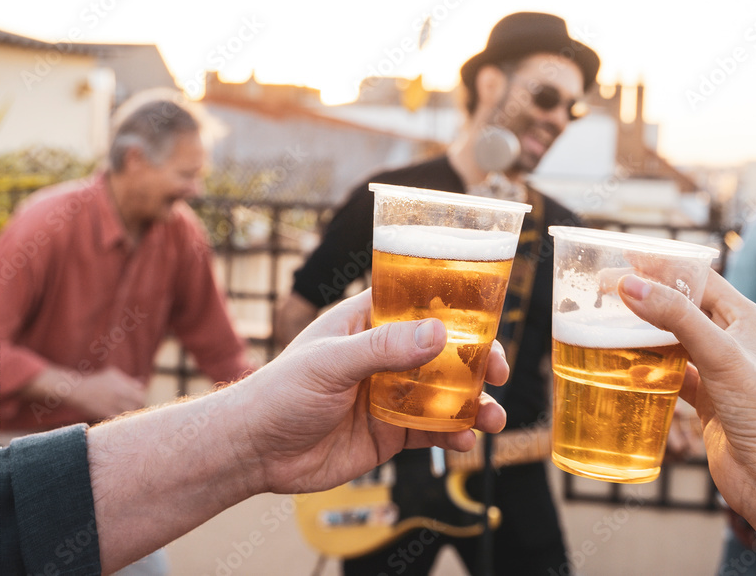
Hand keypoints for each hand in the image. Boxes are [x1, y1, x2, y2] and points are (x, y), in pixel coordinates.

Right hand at [71, 367, 146, 420]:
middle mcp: (120, 393)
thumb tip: (142, 383)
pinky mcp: (105, 413)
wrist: (76, 390)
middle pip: (139, 402)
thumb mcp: (112, 375)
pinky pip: (119, 418)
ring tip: (126, 411)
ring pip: (130, 411)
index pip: (141, 393)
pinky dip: (121, 418)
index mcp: (123, 383)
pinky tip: (118, 416)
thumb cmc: (96, 381)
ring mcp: (113, 403)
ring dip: (131, 412)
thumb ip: (128, 380)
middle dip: (138, 405)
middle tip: (134, 407)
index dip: (142, 397)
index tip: (139, 400)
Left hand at [233, 289, 508, 494]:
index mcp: (367, 323)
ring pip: (446, 394)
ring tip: (493, 418)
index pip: (419, 302)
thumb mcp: (331, 363)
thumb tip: (439, 334)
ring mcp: (391, 394)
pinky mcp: (392, 432)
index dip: (457, 308)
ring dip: (475, 403)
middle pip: (444, 350)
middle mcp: (385, 355)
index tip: (490, 318)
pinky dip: (454, 434)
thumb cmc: (280, 392)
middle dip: (478, 361)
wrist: (255, 452)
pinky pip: (433, 430)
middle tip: (499, 372)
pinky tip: (464, 441)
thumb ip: (383, 349)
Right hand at [617, 270, 755, 515]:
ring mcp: (719, 374)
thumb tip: (633, 285)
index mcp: (746, 321)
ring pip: (673, 343)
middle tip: (606, 291)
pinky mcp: (707, 403)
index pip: (700, 280)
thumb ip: (677, 318)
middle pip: (682, 310)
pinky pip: (671, 377)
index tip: (627, 259)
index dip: (664, 267)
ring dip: (644, 335)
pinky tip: (626, 370)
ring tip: (609, 325)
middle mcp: (733, 343)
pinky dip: (649, 371)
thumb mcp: (721, 356)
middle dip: (647, 299)